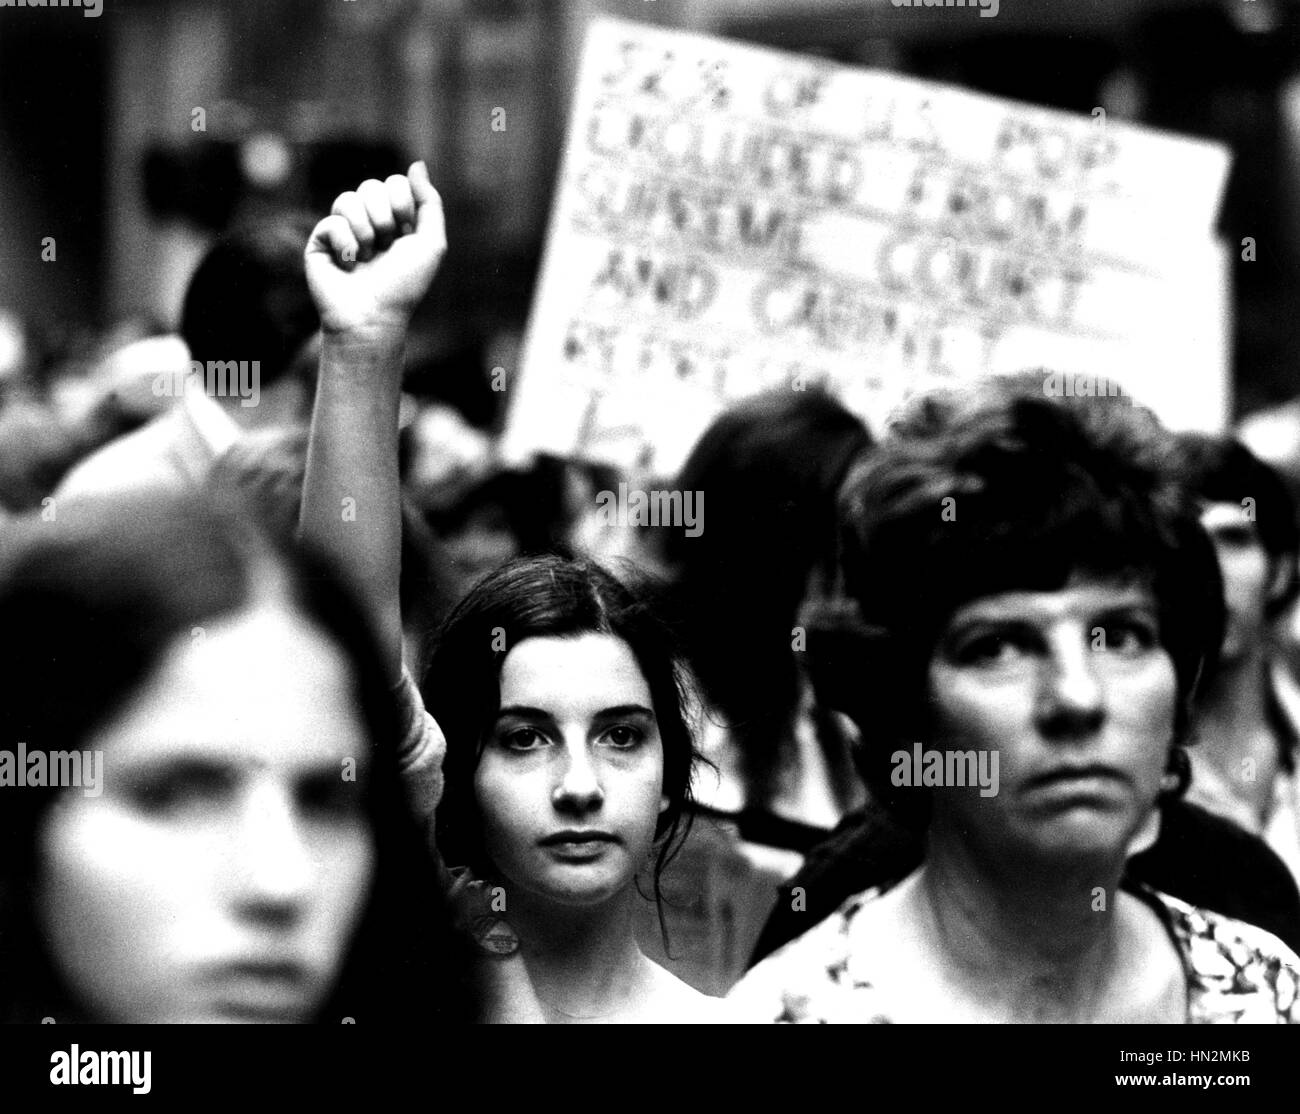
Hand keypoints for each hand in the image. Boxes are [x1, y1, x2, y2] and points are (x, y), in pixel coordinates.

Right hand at [305, 161, 445, 336]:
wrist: (373, 317)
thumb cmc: (404, 286)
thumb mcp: (432, 244)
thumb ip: (430, 202)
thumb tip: (416, 164)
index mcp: (395, 220)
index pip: (395, 183)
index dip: (403, 204)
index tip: (406, 233)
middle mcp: (368, 221)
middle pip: (372, 186)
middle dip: (384, 217)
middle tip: (386, 247)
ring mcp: (343, 229)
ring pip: (349, 198)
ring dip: (365, 230)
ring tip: (367, 256)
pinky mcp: (321, 241)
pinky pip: (332, 220)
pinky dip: (346, 243)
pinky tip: (349, 263)